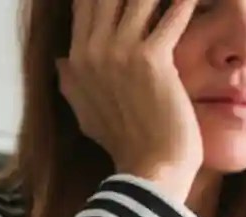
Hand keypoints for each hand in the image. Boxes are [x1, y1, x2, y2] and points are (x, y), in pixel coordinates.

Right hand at [57, 0, 202, 202]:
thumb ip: (71, 83)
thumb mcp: (86, 114)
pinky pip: (171, 17)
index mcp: (77, 61)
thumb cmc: (127, 146)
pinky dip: (184, 3)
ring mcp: (120, 53)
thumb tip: (60, 62)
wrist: (151, 170)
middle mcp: (93, 52)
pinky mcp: (152, 60)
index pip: (85, 5)